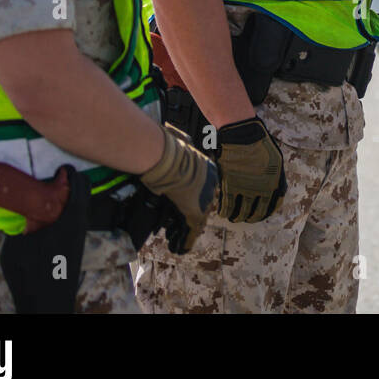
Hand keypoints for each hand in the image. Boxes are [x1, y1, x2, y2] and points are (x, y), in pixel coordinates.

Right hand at [139, 124, 219, 253]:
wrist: (168, 157)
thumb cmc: (169, 147)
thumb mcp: (178, 138)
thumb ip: (178, 139)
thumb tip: (169, 130)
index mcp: (208, 169)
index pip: (201, 188)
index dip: (191, 199)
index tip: (184, 205)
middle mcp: (210, 185)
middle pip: (200, 205)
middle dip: (188, 218)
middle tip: (179, 230)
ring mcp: (204, 199)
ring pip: (196, 220)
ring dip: (185, 233)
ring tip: (178, 243)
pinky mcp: (196, 212)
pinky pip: (193, 229)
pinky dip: (187, 240)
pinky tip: (182, 248)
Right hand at [217, 117, 286, 221]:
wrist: (241, 132)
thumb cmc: (258, 142)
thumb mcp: (276, 159)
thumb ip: (277, 177)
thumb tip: (277, 193)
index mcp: (275, 182)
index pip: (273, 206)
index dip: (266, 213)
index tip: (260, 215)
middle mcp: (262, 188)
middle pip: (257, 211)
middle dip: (251, 217)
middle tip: (246, 218)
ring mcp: (245, 187)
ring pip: (241, 211)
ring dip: (237, 217)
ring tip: (234, 218)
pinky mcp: (230, 185)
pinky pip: (227, 205)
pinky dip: (225, 211)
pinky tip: (223, 213)